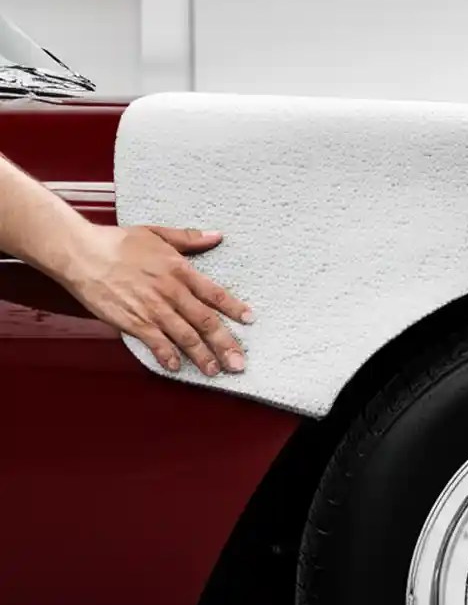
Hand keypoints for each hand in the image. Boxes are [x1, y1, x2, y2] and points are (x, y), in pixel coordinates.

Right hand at [60, 224, 253, 375]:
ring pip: (185, 337)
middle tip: (239, 362)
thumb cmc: (116, 242)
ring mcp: (152, 309)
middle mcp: (171, 292)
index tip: (250, 320)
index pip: (215, 293)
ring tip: (215, 371)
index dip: (235, 308)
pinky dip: (167, 356)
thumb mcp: (157, 233)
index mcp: (180, 270)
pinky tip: (176, 367)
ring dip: (202, 356)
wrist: (80, 253)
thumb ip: (189, 239)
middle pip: (206, 322)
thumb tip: (216, 235)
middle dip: (225, 343)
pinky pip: (155, 343)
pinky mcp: (132, 322)